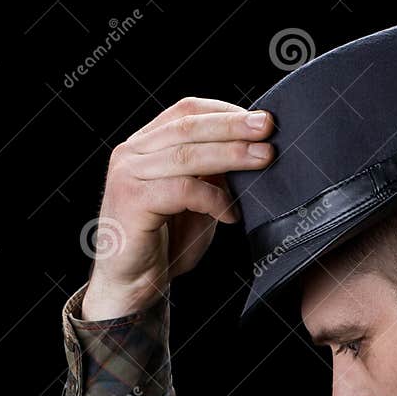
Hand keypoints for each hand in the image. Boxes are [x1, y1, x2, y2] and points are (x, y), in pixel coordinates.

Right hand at [80, 97, 274, 319]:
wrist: (134, 284)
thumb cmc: (166, 241)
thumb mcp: (197, 199)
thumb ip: (214, 174)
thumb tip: (254, 150)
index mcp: (146, 145)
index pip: (186, 111)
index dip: (225, 111)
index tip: (261, 119)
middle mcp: (132, 153)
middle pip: (188, 126)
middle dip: (233, 127)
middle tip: (268, 127)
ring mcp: (128, 175)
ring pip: (187, 155)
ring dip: (232, 155)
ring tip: (264, 159)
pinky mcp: (132, 202)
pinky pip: (183, 190)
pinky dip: (214, 200)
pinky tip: (232, 215)